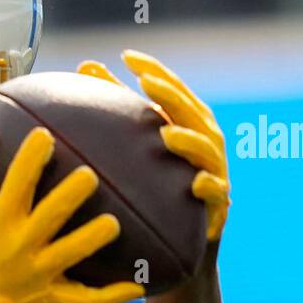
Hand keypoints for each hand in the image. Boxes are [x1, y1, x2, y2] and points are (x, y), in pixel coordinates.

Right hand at [0, 119, 144, 302]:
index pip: (13, 187)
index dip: (27, 162)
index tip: (45, 136)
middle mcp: (17, 248)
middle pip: (46, 219)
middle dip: (67, 199)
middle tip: (89, 176)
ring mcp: (36, 274)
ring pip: (68, 256)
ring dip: (89, 241)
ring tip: (113, 224)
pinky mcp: (51, 295)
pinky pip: (83, 298)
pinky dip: (109, 295)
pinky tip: (137, 285)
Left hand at [77, 51, 229, 242]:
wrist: (175, 246)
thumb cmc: (152, 186)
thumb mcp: (133, 144)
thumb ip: (117, 106)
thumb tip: (84, 66)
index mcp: (186, 124)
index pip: (172, 91)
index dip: (154, 71)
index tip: (127, 56)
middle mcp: (203, 144)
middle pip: (192, 112)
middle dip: (172, 95)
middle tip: (147, 82)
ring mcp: (215, 172)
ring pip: (207, 150)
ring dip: (190, 140)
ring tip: (166, 135)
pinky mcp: (218, 206)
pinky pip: (218, 194)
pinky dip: (210, 186)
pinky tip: (195, 183)